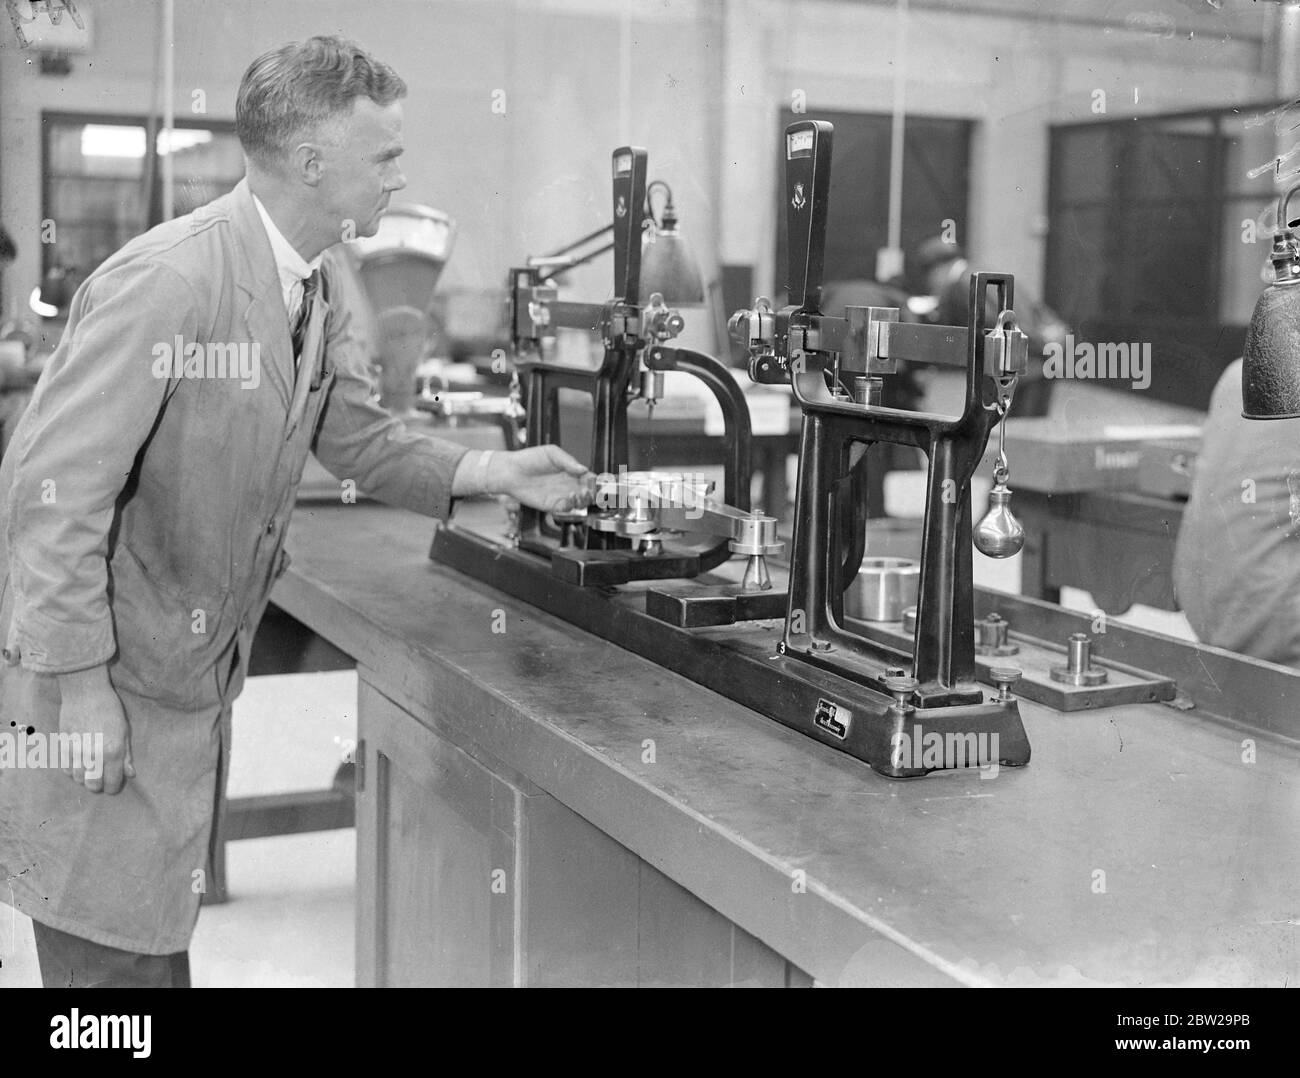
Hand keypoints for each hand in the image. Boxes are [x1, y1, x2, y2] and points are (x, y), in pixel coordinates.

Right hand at [56, 665, 134, 794]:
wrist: (85, 693)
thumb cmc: (110, 709)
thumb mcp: (125, 731)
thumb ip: (126, 755)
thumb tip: (130, 774)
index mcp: (113, 751)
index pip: (112, 783)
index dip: (114, 787)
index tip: (114, 784)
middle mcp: (93, 755)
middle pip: (93, 785)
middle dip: (99, 785)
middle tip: (103, 777)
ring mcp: (76, 752)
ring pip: (78, 779)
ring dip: (86, 778)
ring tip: (92, 768)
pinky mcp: (63, 747)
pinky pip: (66, 770)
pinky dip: (74, 771)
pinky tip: (80, 762)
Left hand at [490, 445, 593, 512]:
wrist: (511, 472)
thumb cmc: (529, 459)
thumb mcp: (552, 453)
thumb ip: (569, 461)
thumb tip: (584, 469)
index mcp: (571, 471)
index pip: (590, 478)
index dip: (597, 481)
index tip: (599, 481)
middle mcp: (568, 484)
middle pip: (589, 493)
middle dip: (594, 493)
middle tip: (592, 490)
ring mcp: (561, 495)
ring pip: (581, 503)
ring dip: (584, 500)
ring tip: (581, 493)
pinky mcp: (552, 505)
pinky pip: (567, 509)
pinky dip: (572, 505)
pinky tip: (571, 497)